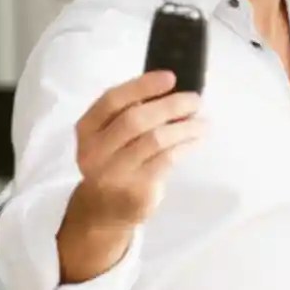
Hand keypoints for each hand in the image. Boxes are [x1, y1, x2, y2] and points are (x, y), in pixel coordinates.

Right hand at [70, 70, 204, 228]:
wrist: (104, 211)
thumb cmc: (114, 162)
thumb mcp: (110, 136)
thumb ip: (130, 113)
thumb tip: (173, 90)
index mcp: (87, 129)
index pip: (112, 100)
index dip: (142, 86)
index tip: (170, 77)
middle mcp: (95, 151)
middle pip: (134, 120)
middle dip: (170, 106)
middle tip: (195, 100)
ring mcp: (114, 173)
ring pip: (154, 140)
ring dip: (184, 127)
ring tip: (202, 122)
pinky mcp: (136, 190)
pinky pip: (166, 160)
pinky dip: (185, 146)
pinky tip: (196, 140)